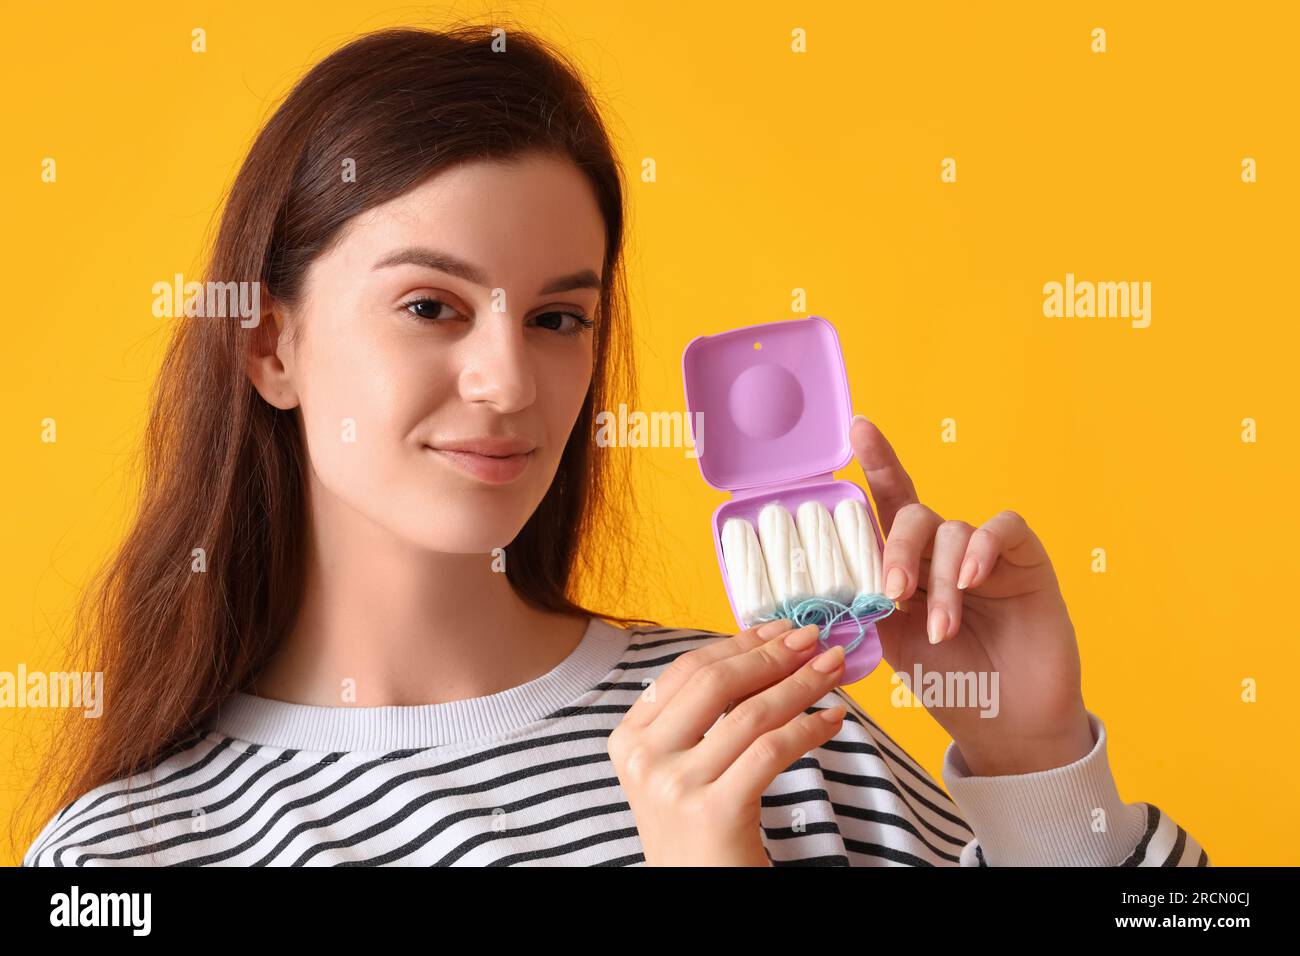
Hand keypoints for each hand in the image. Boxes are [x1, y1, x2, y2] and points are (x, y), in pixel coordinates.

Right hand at [608, 620, 847, 864]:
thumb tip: (763, 651)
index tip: (778, 628)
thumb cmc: (697, 831)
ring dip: (800, 684)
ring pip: (750, 713)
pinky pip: (772, 751)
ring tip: (832, 669)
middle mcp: (644, 760)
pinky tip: (832, 720)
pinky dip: (809, 730)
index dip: (736, 644)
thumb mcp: (679, 768)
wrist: (698, 894)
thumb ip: (701, 718)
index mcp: (629, 740)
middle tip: (812, 638)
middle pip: (715, 683)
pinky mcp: (716, 812)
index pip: (686, 671)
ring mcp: (676, 786)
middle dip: (771, 654)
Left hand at [849, 416, 1094, 775]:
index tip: (858, 426)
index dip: (876, 463)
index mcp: (907, 563)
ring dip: (941, 580)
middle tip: (893, 593)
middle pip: (913, 515)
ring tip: (940, 629)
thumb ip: (869, 600)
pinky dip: (980, 549)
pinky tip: (971, 580)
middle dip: (898, 550)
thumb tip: (830, 579)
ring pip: (952, 531)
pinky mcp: (1026, 560)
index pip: (888, 504)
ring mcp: (985, 553)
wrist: (1004, 725)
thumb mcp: (892, 641)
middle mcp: (943, 550)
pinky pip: (1002, 529)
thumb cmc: (946, 681)